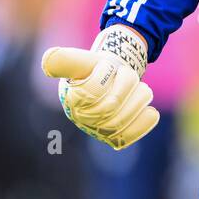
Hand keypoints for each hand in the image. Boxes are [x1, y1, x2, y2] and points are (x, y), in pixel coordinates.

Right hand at [41, 24, 157, 149]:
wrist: (111, 79)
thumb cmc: (95, 68)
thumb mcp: (82, 60)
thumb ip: (66, 59)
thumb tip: (48, 60)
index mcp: (71, 99)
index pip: (91, 91)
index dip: (105, 74)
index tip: (107, 65)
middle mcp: (81, 119)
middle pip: (110, 108)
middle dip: (126, 85)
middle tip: (129, 74)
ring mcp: (97, 131)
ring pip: (121, 122)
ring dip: (138, 100)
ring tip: (143, 89)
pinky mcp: (113, 138)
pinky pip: (128, 136)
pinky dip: (142, 123)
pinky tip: (151, 112)